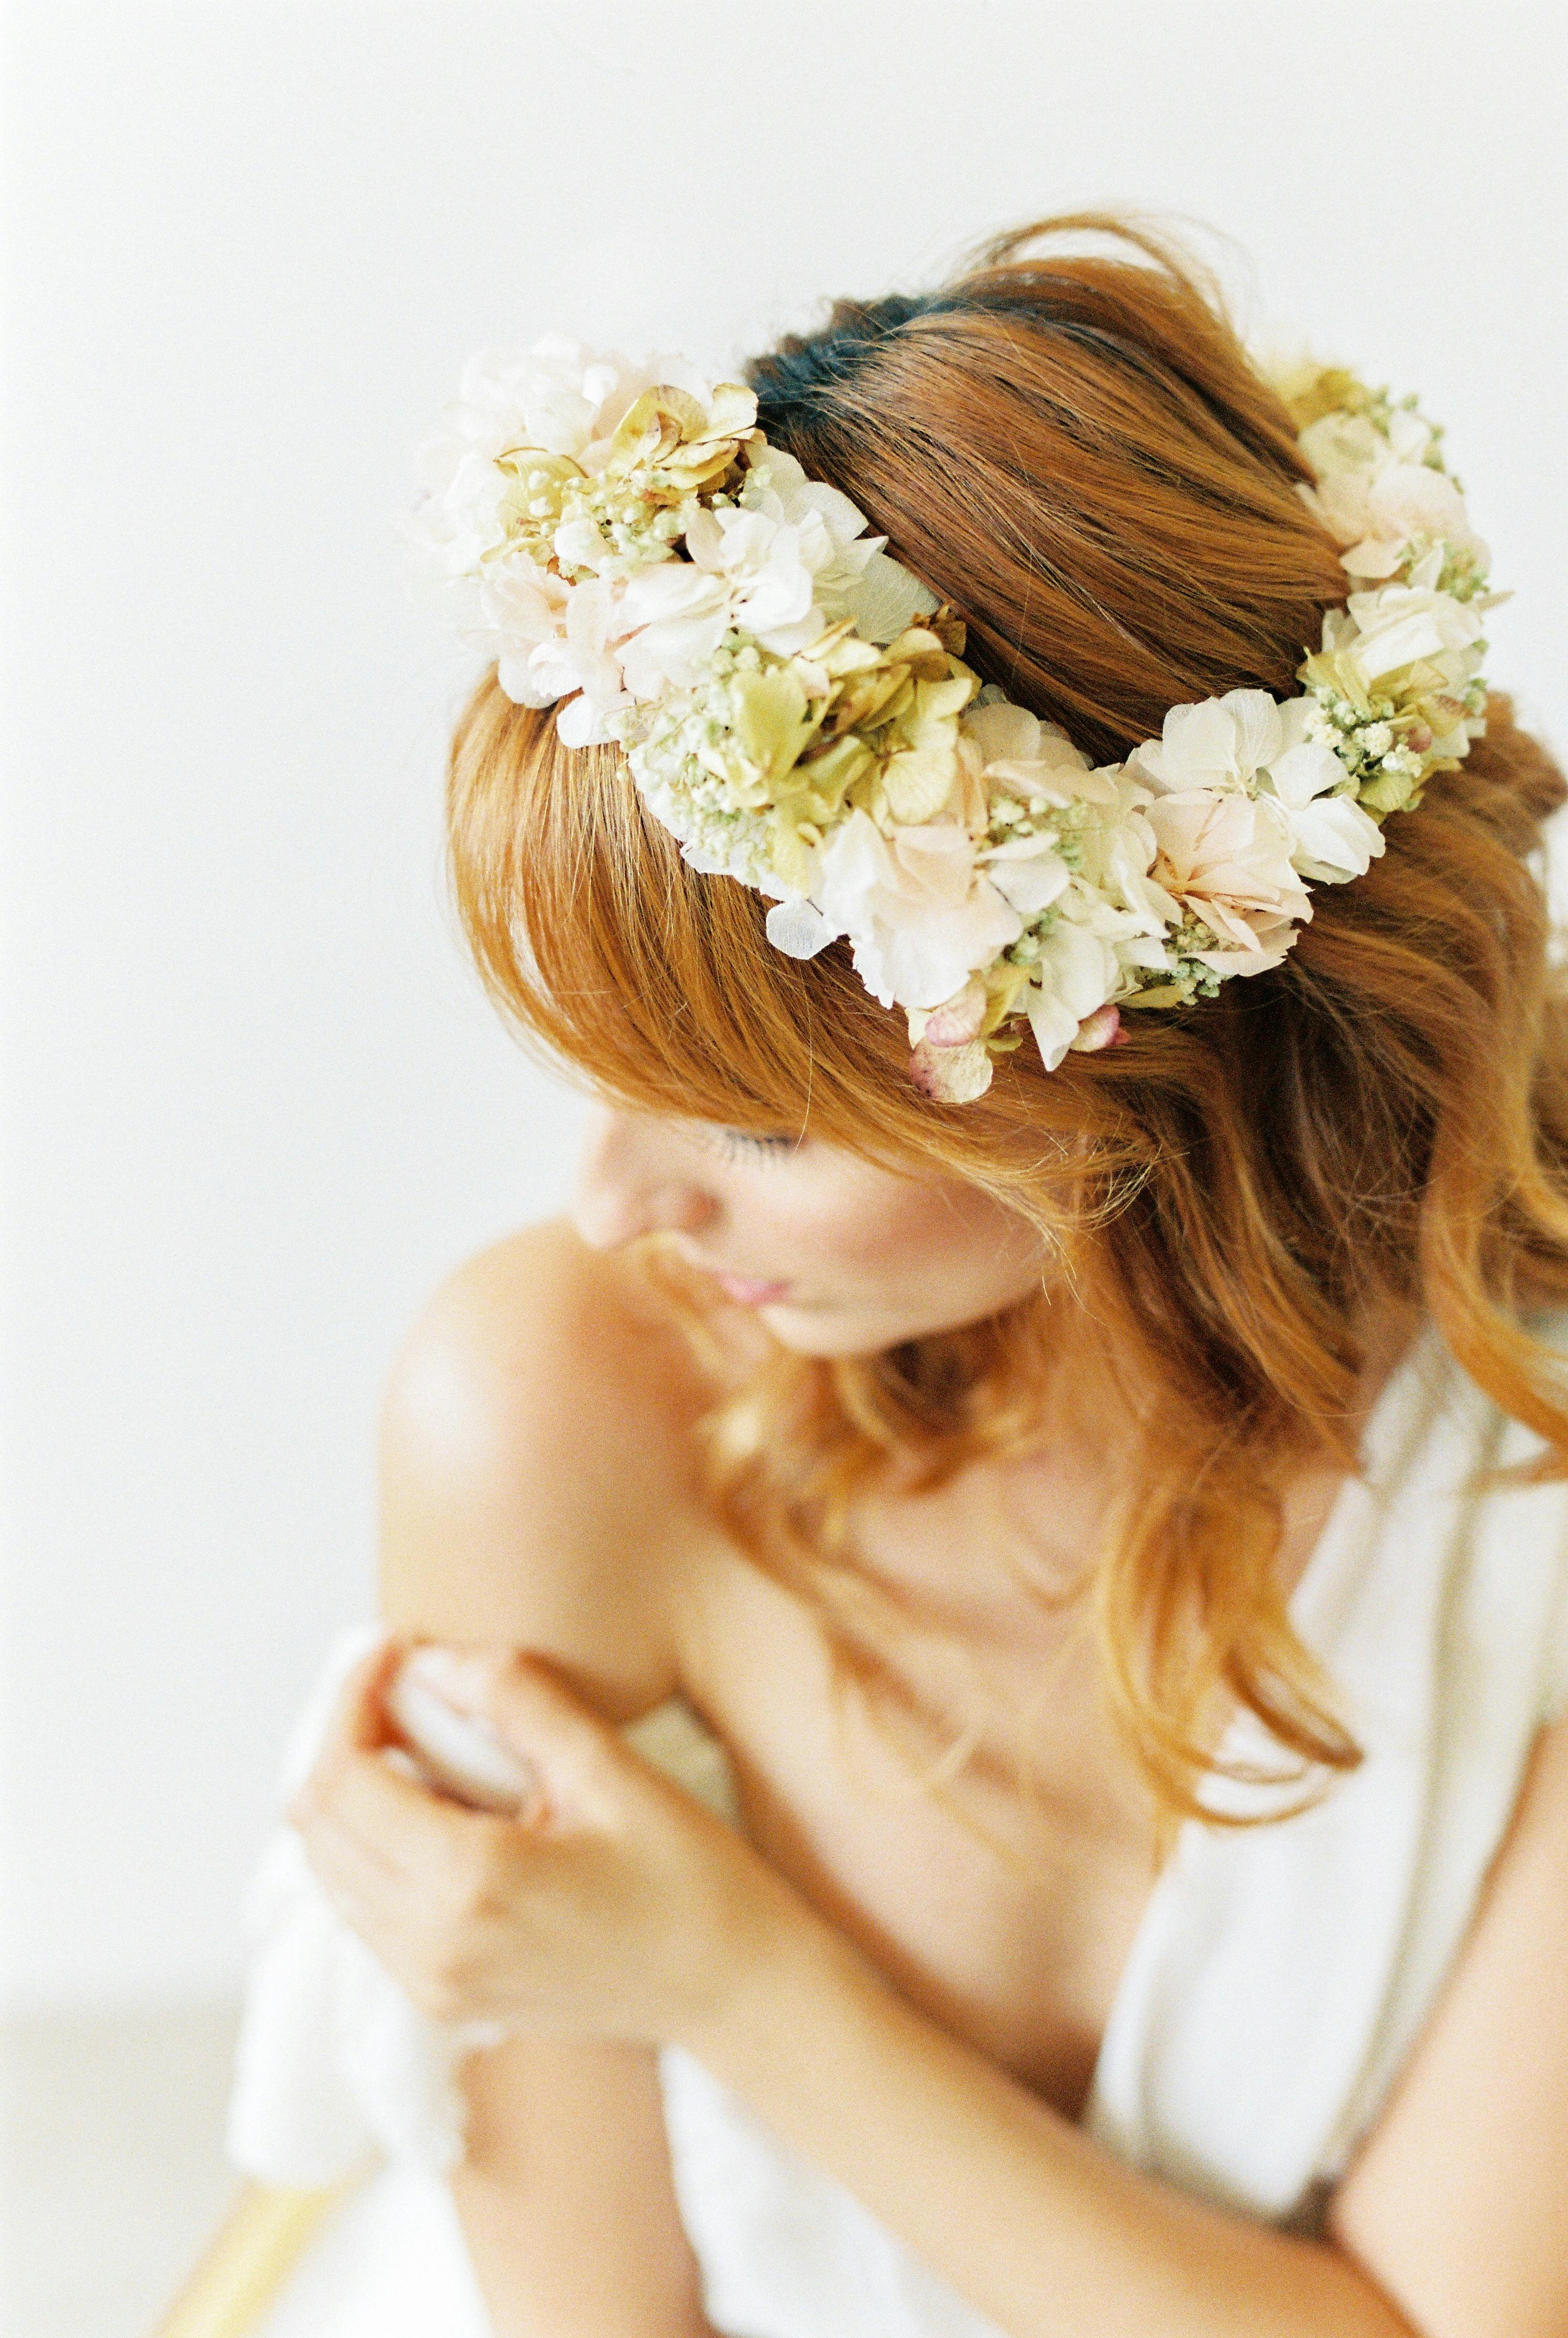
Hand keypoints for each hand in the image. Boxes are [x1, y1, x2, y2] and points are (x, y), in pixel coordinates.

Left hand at [289, 1641, 805, 2047]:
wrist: (733, 1989)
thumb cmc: (689, 1877)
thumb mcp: (608, 1769)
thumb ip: (515, 1701)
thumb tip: (431, 1663)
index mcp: (468, 1884)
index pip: (343, 1779)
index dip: (351, 1699)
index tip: (392, 1650)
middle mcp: (430, 1947)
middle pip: (317, 1827)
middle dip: (344, 1738)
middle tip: (398, 1686)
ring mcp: (431, 1985)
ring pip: (331, 1872)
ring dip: (353, 1795)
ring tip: (415, 1739)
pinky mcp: (444, 2000)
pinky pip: (364, 1912)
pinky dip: (374, 1848)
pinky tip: (436, 1808)